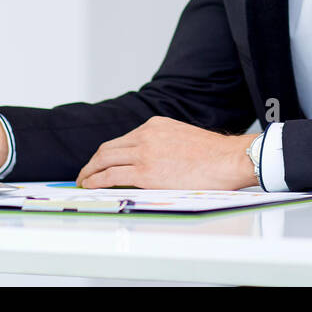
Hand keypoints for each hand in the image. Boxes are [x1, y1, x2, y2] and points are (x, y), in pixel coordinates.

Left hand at [76, 117, 257, 189]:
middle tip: (85, 173)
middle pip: (108, 148)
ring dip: (90, 172)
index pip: (122, 140)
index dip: (106, 154)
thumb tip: (152, 163)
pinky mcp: (145, 172)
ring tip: (83, 182)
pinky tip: (90, 186)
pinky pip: (110, 176)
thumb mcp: (182, 139)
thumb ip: (163, 146)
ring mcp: (144, 152)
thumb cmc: (214, 156)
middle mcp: (146, 135)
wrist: (228, 160)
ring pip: (104, 161)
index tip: (100, 163)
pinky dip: (96, 181)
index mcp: (155, 125)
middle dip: (92, 162)